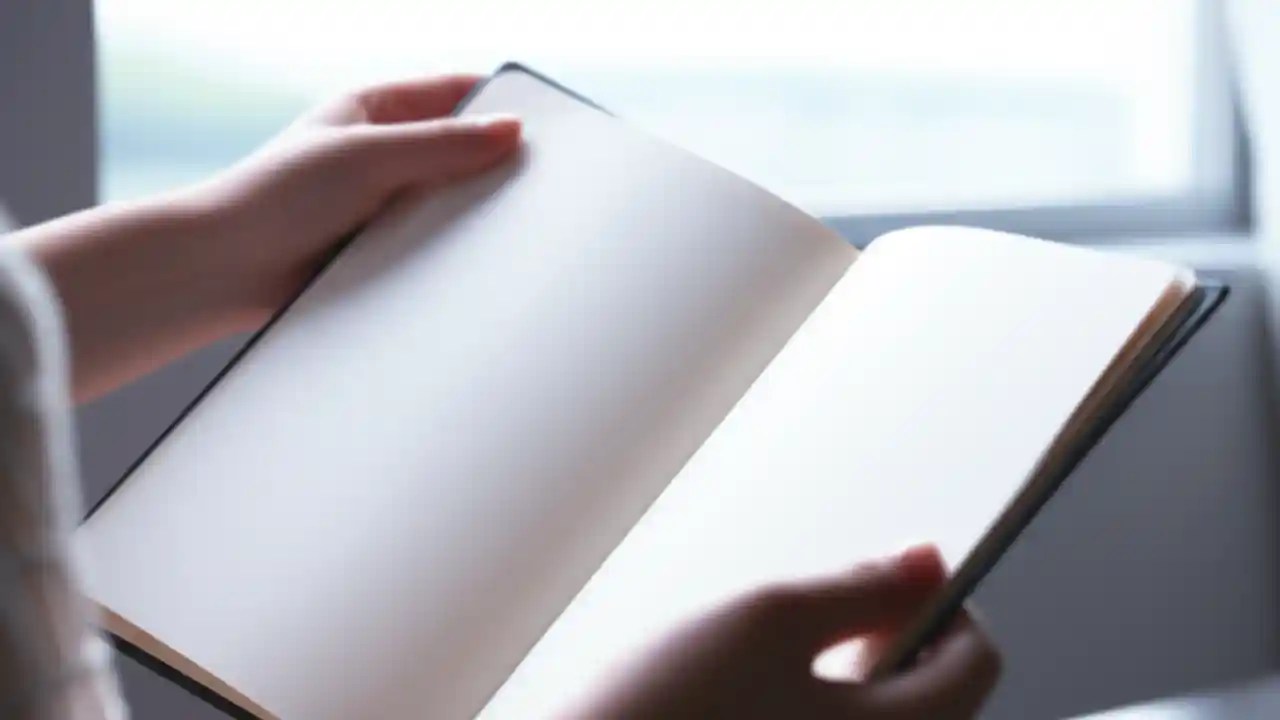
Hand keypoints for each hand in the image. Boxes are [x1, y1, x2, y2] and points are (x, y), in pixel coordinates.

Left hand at [15, 74, 520, 399]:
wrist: (224, 271)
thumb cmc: (276, 198)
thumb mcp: (369, 156)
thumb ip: (444, 144)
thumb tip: (512, 131)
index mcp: (375, 110)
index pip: (455, 94)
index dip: (500, 106)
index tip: (547, 127)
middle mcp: (383, 154)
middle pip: (460, 151)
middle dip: (495, 167)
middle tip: (540, 184)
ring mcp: (384, 205)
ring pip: (449, 204)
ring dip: (474, 217)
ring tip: (514, 229)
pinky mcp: (381, 253)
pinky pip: (432, 248)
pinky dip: (453, 254)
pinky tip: (478, 266)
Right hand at [568, 546, 1000, 719]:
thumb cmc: (665, 712)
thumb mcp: (769, 618)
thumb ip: (861, 587)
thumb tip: (926, 561)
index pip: (979, 661)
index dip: (940, 604)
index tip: (893, 580)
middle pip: (932, 696)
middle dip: (885, 641)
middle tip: (812, 622)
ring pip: (877, 718)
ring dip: (844, 677)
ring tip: (765, 664)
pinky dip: (809, 712)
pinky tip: (746, 702)